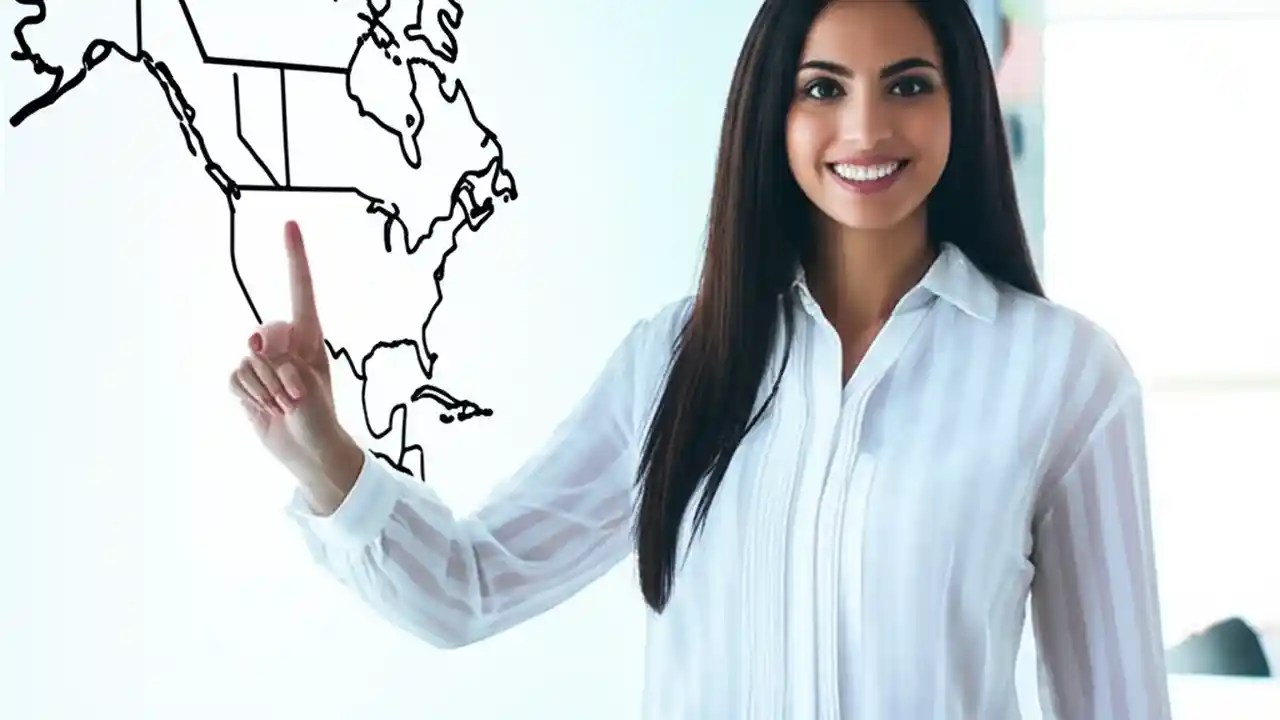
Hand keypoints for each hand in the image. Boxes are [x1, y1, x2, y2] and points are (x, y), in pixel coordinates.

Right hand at [229, 221, 361, 493]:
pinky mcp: (245, 381)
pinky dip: (249, 396)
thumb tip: (255, 344)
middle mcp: (286, 343)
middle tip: (293, 394)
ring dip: (265, 388)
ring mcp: (264, 362)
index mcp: (310, 336)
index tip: (290, 223)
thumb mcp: (308, 387)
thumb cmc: (320, 419)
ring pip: (248, 360)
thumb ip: (283, 360)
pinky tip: (264, 408)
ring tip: (283, 405)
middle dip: (276, 365)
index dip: (294, 257)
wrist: (308, 453)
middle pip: (266, 331)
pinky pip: (234, 377)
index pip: (300, 289)